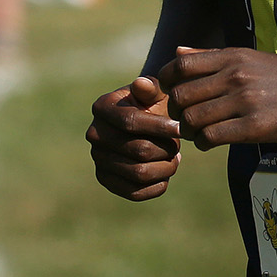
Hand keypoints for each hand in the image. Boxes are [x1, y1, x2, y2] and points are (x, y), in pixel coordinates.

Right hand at [86, 77, 180, 200]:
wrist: (143, 123)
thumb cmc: (152, 103)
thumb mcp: (154, 91)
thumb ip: (150, 87)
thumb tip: (141, 83)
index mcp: (102, 107)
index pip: (132, 122)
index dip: (161, 128)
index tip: (182, 129)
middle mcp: (94, 134)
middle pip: (139, 150)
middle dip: (167, 149)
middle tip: (178, 145)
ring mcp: (97, 158)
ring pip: (140, 173)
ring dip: (166, 168)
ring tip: (175, 158)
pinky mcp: (105, 179)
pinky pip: (134, 192)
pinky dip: (157, 186)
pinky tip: (166, 174)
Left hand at [157, 47, 276, 149]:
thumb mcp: (254, 58)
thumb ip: (213, 57)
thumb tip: (177, 50)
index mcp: (234, 56)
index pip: (180, 65)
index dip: (167, 83)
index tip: (173, 95)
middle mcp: (236, 75)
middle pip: (181, 95)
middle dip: (177, 112)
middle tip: (187, 120)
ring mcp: (245, 101)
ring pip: (193, 119)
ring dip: (190, 131)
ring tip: (201, 133)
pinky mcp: (255, 127)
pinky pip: (211, 137)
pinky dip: (205, 143)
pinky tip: (214, 142)